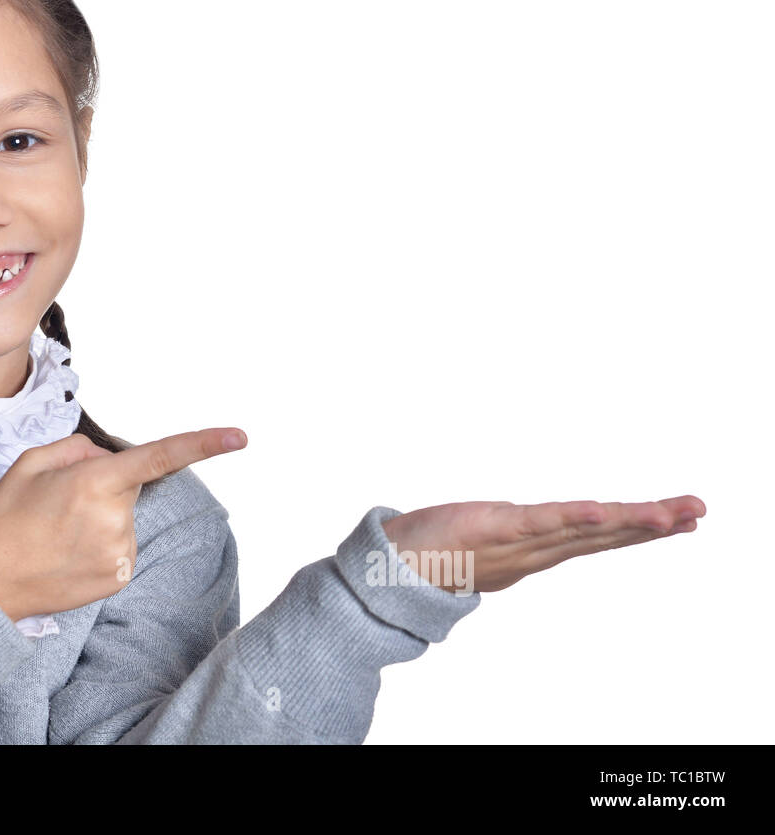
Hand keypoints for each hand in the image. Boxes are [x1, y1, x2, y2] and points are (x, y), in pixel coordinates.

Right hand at [0, 427, 247, 619]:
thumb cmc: (5, 518)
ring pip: (126, 517)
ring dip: (102, 516)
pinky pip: (122, 545)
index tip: (240, 436)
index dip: (203, 444)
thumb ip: (78, 448)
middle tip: (59, 503)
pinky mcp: (120, 577)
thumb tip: (109, 458)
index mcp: (93, 482)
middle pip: (130, 485)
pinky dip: (101, 544)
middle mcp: (115, 519)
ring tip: (59, 532)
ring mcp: (121, 553)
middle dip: (105, 483)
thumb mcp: (30, 462)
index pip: (160, 458)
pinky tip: (69, 553)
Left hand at [380, 495, 705, 593]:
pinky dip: (570, 518)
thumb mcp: (479, 538)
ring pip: (580, 531)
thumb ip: (509, 533)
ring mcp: (514, 543)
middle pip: (600, 535)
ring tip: (671, 513)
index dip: (638, 528)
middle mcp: (531, 551)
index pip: (595, 536)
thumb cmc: (427, 552)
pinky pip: (537, 524)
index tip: (682, 518)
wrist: (385, 572)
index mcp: (533, 551)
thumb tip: (533, 524)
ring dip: (627, 521)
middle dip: (651, 523)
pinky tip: (599, 512)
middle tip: (699, 511)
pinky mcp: (489, 531)